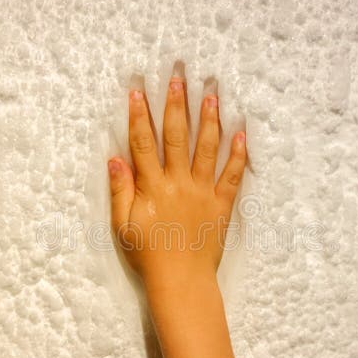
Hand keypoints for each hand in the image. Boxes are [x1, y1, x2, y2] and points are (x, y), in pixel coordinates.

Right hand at [107, 69, 246, 287]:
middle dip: (176, 105)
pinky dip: (238, 154)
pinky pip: (232, 175)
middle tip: (179, 77)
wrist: (182, 281)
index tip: (137, 91)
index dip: (139, 116)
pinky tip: (242, 133)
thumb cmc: (148, 255)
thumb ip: (120, 191)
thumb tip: (115, 159)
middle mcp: (178, 183)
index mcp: (152, 187)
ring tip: (212, 94)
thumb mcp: (123, 226)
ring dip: (209, 119)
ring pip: (207, 148)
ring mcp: (203, 192)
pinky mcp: (222, 204)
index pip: (143, 144)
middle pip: (176, 137)